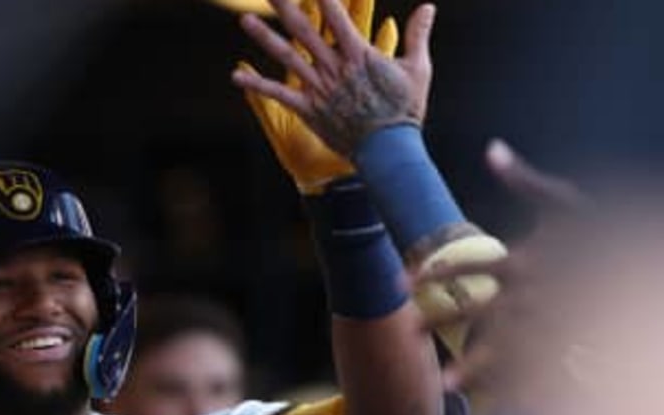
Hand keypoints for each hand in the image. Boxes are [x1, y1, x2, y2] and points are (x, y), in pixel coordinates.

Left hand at [237, 0, 399, 191]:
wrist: (390, 151)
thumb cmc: (405, 110)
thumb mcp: (417, 69)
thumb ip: (417, 35)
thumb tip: (428, 7)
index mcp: (360, 54)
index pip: (338, 15)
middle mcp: (335, 67)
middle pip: (305, 29)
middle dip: (286, 6)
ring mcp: (320, 88)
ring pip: (287, 56)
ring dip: (264, 37)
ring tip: (244, 19)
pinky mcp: (309, 109)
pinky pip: (278, 95)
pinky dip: (256, 84)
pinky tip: (236, 75)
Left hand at [416, 140, 592, 402]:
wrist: (659, 265)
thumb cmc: (606, 230)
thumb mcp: (568, 200)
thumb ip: (525, 180)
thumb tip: (491, 148)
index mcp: (528, 259)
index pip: (471, 265)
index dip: (436, 272)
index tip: (406, 282)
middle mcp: (536, 293)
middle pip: (479, 310)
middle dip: (442, 319)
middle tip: (407, 329)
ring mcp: (554, 323)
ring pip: (506, 349)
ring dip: (474, 367)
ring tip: (444, 385)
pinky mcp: (575, 345)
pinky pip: (539, 371)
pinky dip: (514, 387)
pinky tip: (492, 404)